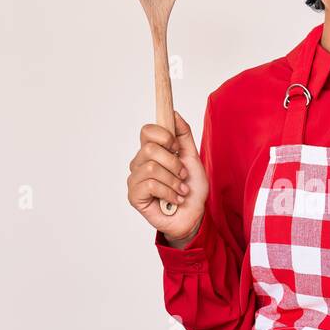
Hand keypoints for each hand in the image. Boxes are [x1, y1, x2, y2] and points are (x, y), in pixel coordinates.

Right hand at [128, 110, 208, 242]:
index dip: (164, 135)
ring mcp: (135, 180)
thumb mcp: (192, 158)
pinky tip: (175, 199)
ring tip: (181, 190)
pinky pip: (149, 185)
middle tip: (183, 175)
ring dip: (173, 181)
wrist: (195, 215)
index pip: (147, 131)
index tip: (176, 147)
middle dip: (173, 163)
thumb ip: (184, 135)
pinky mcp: (134, 196)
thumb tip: (174, 114)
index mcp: (151, 151)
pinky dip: (169, 192)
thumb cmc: (192, 189)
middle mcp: (140, 163)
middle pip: (149, 149)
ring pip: (151, 168)